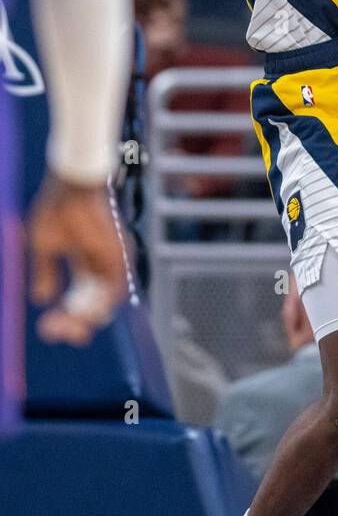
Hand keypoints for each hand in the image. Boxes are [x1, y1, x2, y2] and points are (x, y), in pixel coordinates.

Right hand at [28, 177, 127, 345]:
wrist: (70, 183)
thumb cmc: (58, 205)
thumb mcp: (44, 244)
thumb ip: (45, 272)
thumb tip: (42, 299)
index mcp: (87, 262)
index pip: (82, 298)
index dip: (66, 316)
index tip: (47, 328)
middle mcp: (104, 265)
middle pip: (95, 307)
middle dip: (72, 324)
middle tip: (51, 332)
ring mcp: (114, 262)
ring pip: (104, 305)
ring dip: (80, 319)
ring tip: (59, 325)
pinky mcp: (118, 257)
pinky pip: (112, 293)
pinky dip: (94, 308)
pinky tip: (73, 314)